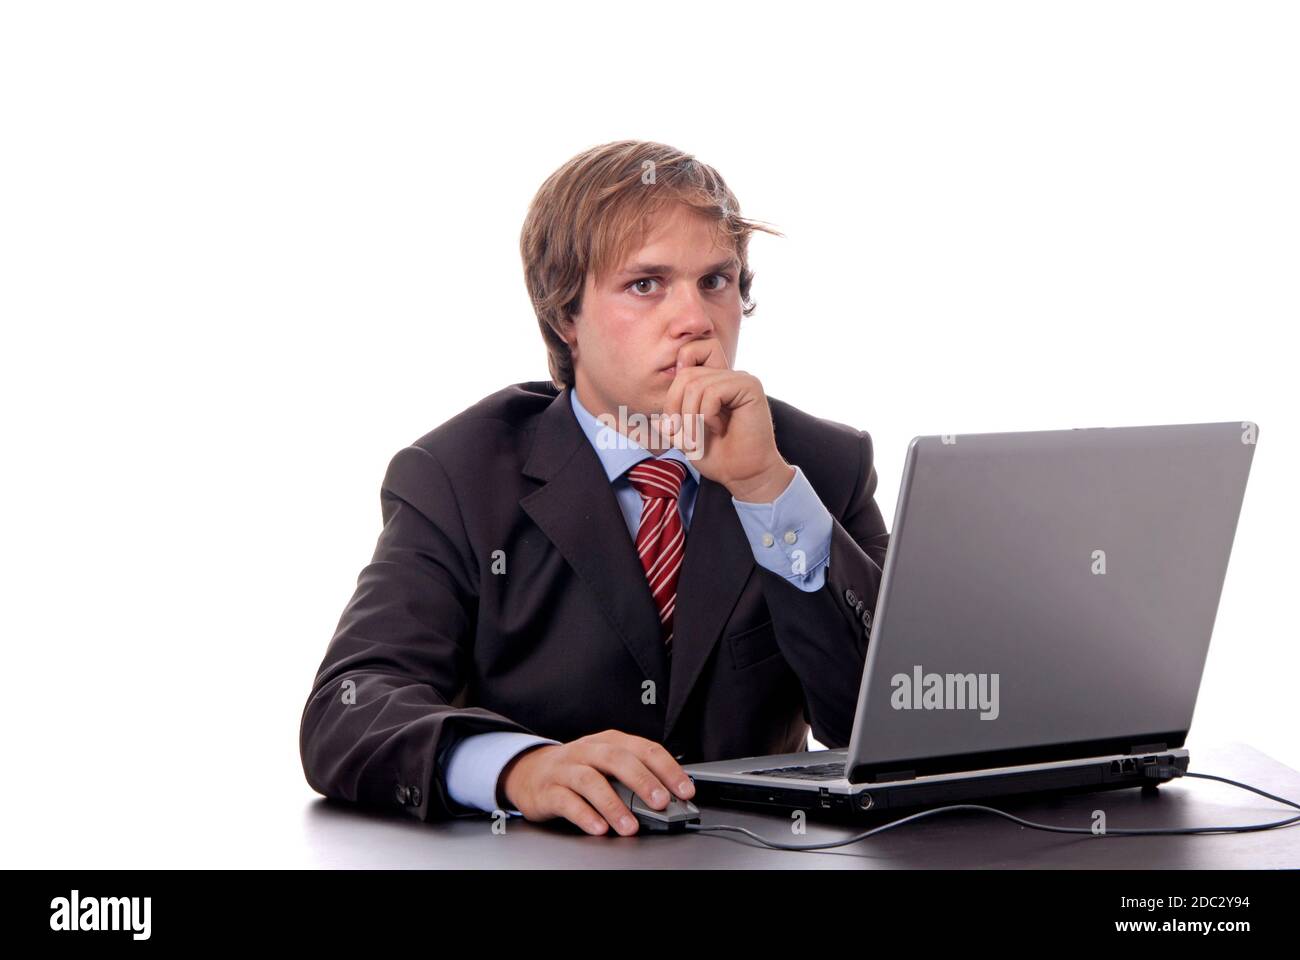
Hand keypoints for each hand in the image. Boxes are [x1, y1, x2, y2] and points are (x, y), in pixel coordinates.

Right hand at [499, 729, 695, 835]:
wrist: (529, 772)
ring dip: (613, 805)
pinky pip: (567, 802)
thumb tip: (667, 800)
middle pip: (618, 760)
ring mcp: (566, 769)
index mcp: (609, 741)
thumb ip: (633, 778)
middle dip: (643, 781)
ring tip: (630, 826)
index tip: (685, 790)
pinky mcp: (548, 790)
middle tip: (661, 803)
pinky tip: (599, 828)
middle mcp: (588, 750)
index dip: (667, 769)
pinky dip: (585, 815)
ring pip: (591, 781)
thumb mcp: (606, 766)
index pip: (644, 748)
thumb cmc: (577, 769)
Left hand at [661, 339, 794, 502]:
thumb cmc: (718, 457)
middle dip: (676, 409)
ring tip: (700, 437)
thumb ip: (668, 421)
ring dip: (690, 417)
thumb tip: (650, 416)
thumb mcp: (683, 436)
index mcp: (713, 382)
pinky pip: (713, 392)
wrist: (744, 475)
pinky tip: (719, 429)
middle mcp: (727, 376)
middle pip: (686, 376)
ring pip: (696, 385)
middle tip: (683, 436)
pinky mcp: (750, 387)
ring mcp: (740, 379)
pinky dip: (708, 415)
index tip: (674, 426)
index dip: (671, 397)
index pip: (682, 369)